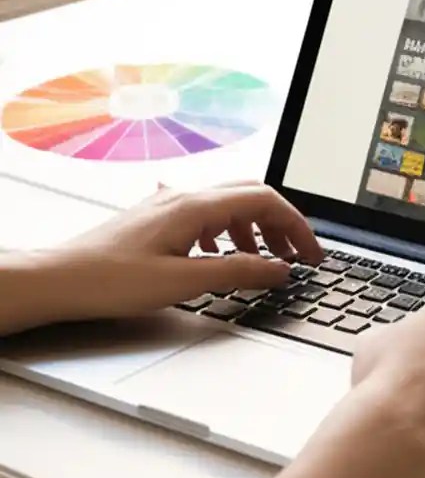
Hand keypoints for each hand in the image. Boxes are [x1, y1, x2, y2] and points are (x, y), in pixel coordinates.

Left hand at [40, 182, 321, 321]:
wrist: (58, 279)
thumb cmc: (110, 280)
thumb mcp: (185, 282)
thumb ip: (239, 272)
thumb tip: (280, 269)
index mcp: (196, 207)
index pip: (266, 201)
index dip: (297, 226)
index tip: (312, 253)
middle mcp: (184, 198)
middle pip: (252, 196)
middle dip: (282, 224)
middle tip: (298, 255)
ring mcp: (169, 205)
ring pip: (230, 204)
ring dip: (257, 229)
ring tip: (266, 259)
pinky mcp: (158, 219)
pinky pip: (207, 215)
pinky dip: (230, 232)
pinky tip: (223, 255)